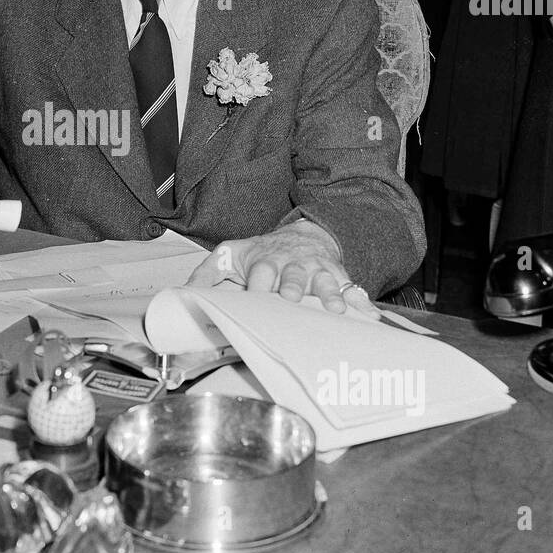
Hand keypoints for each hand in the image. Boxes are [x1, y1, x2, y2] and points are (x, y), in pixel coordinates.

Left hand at [185, 219, 377, 315]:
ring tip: (334, 309)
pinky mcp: (338, 277)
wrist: (302, 236)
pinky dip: (361, 303)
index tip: (256, 298)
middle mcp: (292, 265)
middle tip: (293, 299)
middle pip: (293, 277)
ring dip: (328, 294)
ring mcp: (317, 271)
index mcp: (265, 261)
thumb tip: (182, 294)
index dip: (258, 286)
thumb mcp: (229, 256)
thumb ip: (205, 275)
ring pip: (323, 281)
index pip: (261, 273)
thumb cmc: (261, 254)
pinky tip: (370, 317)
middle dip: (293, 287)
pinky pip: (352, 290)